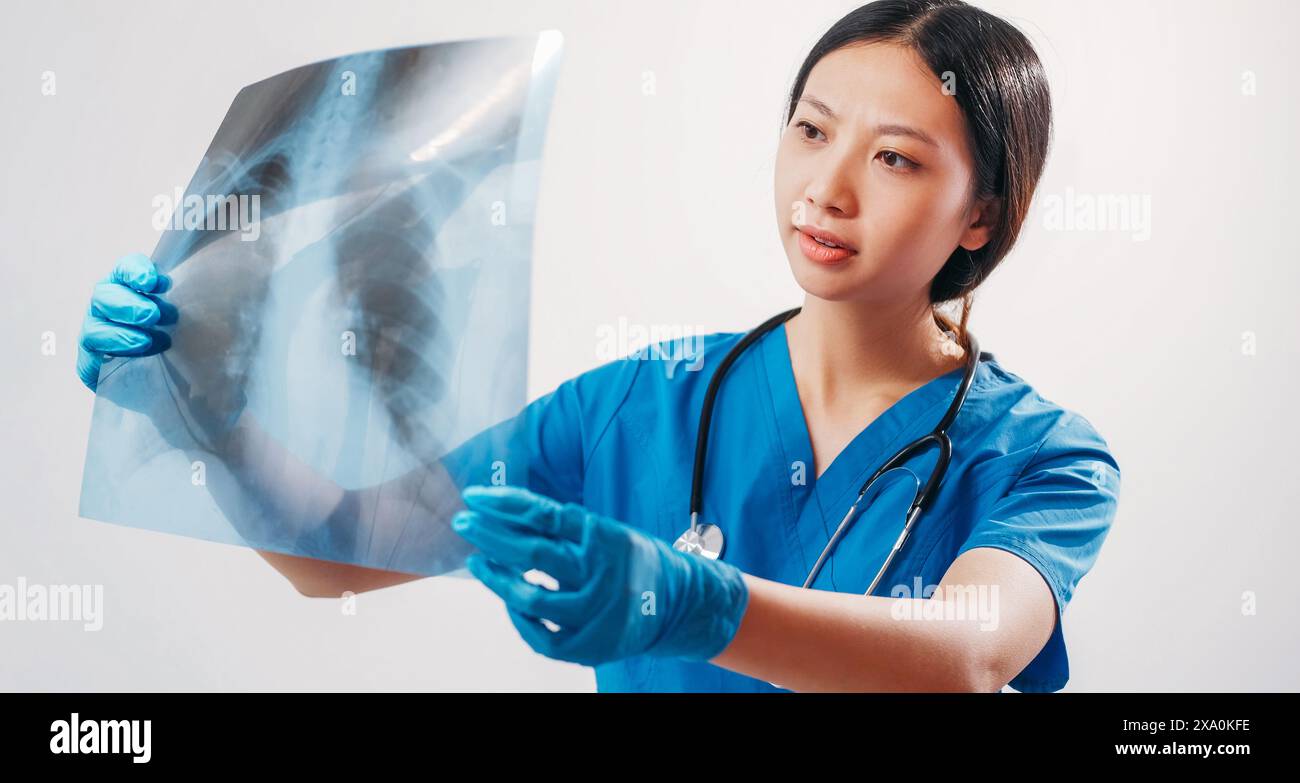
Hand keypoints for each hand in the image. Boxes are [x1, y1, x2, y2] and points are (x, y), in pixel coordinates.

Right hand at [77, 252, 246, 452]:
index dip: (136, 271)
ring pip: (94, 325)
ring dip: (125, 331)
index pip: (126, 270)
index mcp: (135, 290)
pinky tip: (144, 355)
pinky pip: (89, 358)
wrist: (202, 397)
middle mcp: (111, 309)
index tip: (158, 281)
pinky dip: (113, 353)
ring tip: (158, 340)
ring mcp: (98, 337)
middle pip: (104, 294)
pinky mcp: (94, 367)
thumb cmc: (205, 348)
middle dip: (132, 303)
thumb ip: (222, 291)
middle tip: (161, 314)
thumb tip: (260, 262)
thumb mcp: (215, 317)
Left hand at [450, 485, 749, 665]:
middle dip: (489, 535)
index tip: (474, 496)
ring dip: (495, 578)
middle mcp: (600, 574)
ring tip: (477, 561)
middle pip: (531, 553)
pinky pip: (539, 635)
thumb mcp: (607, 530)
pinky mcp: (589, 645)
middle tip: (462, 521)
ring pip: (529, 598)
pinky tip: (507, 600)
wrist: (679, 605)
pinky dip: (518, 617)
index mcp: (604, 536)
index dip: (504, 504)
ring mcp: (594, 614)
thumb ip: (564, 525)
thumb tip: (506, 511)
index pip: (543, 514)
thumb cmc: (631, 560)